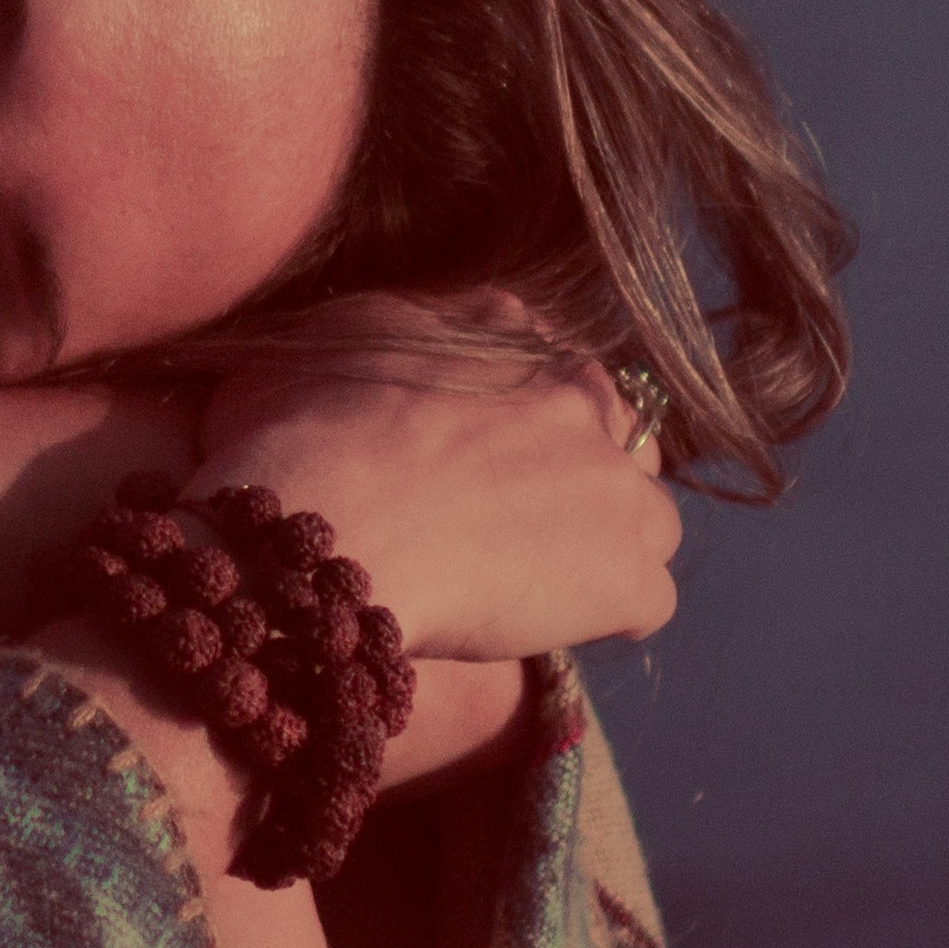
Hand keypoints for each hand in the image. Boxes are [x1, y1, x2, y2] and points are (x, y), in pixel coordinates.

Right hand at [186, 294, 678, 664]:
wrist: (325, 529)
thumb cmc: (301, 433)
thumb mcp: (342, 335)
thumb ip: (413, 325)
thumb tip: (433, 330)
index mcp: (518, 337)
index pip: (555, 371)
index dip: (523, 418)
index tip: (483, 455)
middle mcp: (585, 398)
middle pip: (619, 438)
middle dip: (580, 475)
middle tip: (512, 518)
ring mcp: (617, 489)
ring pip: (647, 519)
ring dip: (604, 545)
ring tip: (533, 580)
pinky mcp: (626, 578)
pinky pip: (645, 603)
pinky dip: (602, 615)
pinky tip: (539, 622)